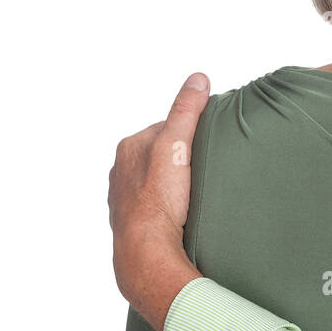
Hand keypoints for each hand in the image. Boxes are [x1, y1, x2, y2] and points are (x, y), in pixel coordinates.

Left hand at [109, 73, 209, 330]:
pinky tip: (184, 212)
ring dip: (176, 183)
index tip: (210, 142)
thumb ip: (186, 110)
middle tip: (207, 168)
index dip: (192, 132)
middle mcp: (121, 170)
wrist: (146, 252)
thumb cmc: (160, 200)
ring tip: (198, 192)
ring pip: (158, 180)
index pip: (168, 126)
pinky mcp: (133, 221)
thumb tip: (198, 78)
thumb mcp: (177, 144)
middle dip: (183, 158)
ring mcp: (125, 197)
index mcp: (130, 146)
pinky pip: (156, 203)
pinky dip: (169, 204)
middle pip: (163, 153)